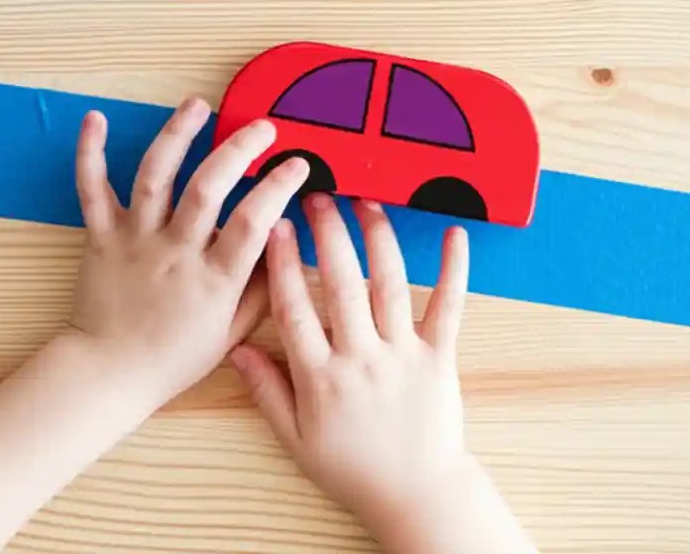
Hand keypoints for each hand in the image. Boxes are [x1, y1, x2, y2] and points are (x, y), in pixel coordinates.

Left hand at [69, 98, 308, 408]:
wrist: (109, 372)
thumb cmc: (174, 357)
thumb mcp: (232, 332)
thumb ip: (261, 288)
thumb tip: (284, 242)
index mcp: (213, 280)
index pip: (253, 222)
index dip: (279, 187)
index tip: (298, 163)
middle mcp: (175, 253)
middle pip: (209, 188)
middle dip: (240, 149)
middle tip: (262, 126)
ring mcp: (136, 241)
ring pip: (156, 176)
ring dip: (178, 135)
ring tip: (198, 105)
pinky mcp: (101, 237)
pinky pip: (92, 189)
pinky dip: (91, 152)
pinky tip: (96, 119)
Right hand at [230, 193, 471, 517]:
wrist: (416, 494)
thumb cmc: (353, 469)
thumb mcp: (296, 438)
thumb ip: (267, 391)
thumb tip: (237, 349)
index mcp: (320, 378)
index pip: (294, 309)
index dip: (282, 264)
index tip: (274, 226)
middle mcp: (361, 358)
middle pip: (340, 284)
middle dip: (327, 234)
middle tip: (317, 197)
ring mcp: (403, 355)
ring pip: (387, 285)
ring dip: (376, 238)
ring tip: (364, 201)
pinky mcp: (439, 357)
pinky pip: (448, 307)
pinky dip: (452, 270)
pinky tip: (452, 234)